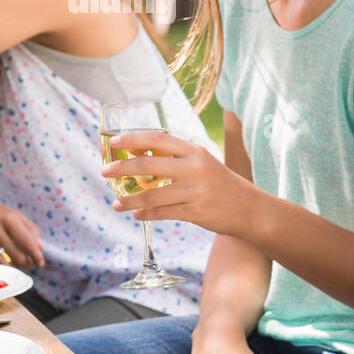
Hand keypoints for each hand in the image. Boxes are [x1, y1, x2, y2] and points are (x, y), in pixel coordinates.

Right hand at [0, 195, 44, 268]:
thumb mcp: (11, 213)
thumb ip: (28, 228)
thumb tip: (40, 246)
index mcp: (10, 217)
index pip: (27, 241)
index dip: (36, 255)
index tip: (41, 263)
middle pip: (18, 255)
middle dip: (26, 263)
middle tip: (29, 264)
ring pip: (5, 262)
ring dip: (14, 265)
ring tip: (18, 264)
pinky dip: (1, 264)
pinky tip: (5, 262)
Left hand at [103, 131, 261, 237]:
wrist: (249, 209)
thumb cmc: (220, 184)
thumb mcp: (202, 163)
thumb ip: (177, 159)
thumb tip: (139, 158)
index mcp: (194, 151)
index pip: (158, 139)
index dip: (133, 139)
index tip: (115, 142)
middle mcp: (194, 168)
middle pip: (149, 165)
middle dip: (122, 168)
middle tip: (104, 171)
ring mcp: (195, 191)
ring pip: (152, 195)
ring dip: (129, 200)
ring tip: (116, 203)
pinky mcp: (195, 213)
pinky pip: (163, 213)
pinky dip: (146, 215)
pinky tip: (136, 215)